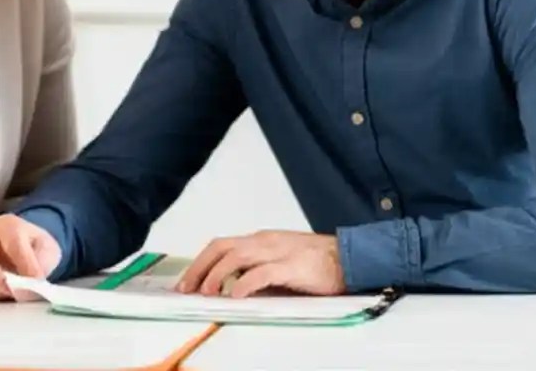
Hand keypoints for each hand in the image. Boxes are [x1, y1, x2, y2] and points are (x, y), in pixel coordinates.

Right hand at [0, 214, 61, 300]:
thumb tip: (35, 279)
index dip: (25, 261)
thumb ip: (44, 261)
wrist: (16, 253)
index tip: (36, 280)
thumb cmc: (31, 250)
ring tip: (8, 294)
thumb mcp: (46, 250)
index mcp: (6, 224)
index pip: (12, 239)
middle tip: (11, 291)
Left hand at [176, 231, 345, 297]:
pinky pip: (262, 273)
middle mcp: (264, 241)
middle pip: (221, 247)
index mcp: (260, 240)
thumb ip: (257, 269)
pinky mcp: (292, 266)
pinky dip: (245, 284)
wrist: (349, 257)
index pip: (221, 245)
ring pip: (236, 257)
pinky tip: (236, 295)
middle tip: (186, 288)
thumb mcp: (279, 260)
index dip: (200, 262)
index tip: (187, 281)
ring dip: (216, 275)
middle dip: (199, 267)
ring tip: (207, 292)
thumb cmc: (316, 262)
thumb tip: (230, 286)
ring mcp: (278, 251)